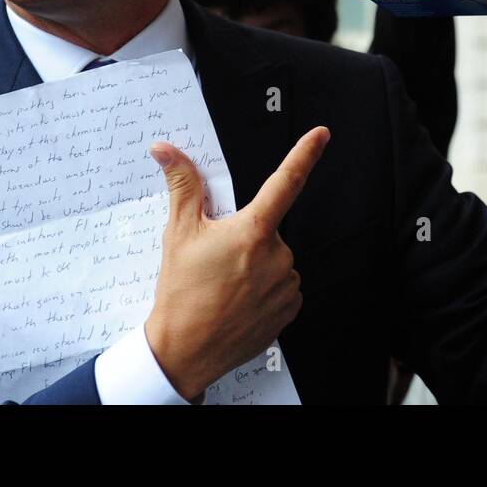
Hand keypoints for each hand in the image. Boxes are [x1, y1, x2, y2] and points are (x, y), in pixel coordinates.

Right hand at [144, 127, 328, 399]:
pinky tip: (241, 300)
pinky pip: (283, 286)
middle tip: (219, 259)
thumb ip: (182, 186)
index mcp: (253, 231)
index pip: (286, 181)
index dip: (305, 153)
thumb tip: (166, 150)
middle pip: (269, 230)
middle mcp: (276, 255)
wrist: (185, 351)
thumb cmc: (181, 294)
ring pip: (277, 259)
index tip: (321, 134)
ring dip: (257, 265)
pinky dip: (266, 288)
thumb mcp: (179, 233)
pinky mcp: (289, 309)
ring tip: (226, 285)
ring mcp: (286, 284)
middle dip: (248, 238)